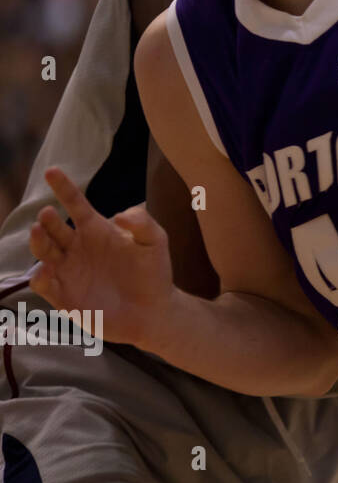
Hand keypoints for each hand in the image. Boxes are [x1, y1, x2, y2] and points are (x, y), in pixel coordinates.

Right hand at [28, 166, 174, 348]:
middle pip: (54, 229)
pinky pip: (46, 286)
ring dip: (38, 242)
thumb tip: (117, 215)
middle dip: (47, 221)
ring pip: (44, 253)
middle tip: (47, 214)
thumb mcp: (155, 242)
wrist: (154, 311)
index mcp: (96, 230)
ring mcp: (68, 271)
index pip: (76, 204)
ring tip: (38, 231)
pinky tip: (45, 271)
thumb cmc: (154, 273)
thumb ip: (143, 223)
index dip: (64, 187)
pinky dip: (41, 278)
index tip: (52, 171)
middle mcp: (77, 248)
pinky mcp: (64, 297)